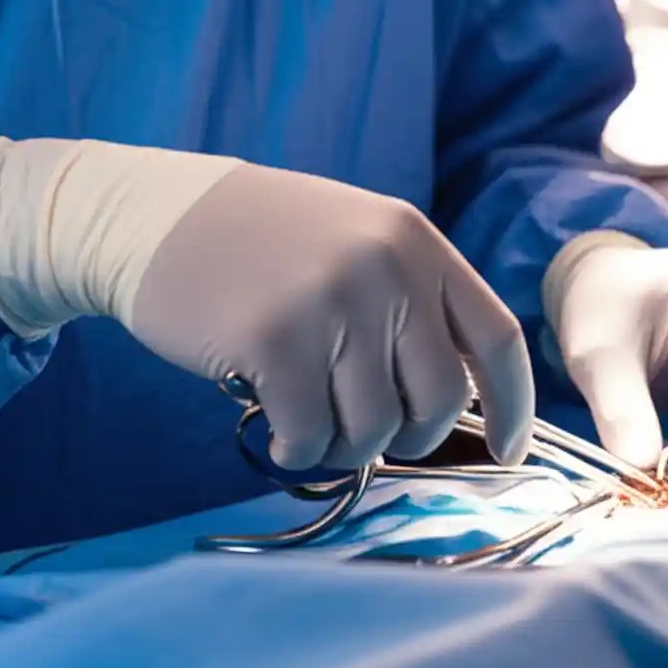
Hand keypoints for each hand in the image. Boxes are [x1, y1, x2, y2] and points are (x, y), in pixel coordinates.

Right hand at [0, 139, 532, 469]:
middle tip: (375, 439)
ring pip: (374, 429)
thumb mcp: (358, 240)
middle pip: (442, 400)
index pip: (497, 338)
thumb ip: (412, 302)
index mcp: (417, 243)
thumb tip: (462, 405)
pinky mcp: (273, 341)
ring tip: (311, 425)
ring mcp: (331, 303)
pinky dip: (298, 452)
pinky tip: (277, 434)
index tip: (509, 452)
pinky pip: (310, 436)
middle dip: (414, 440)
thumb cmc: (262, 243)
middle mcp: (386, 268)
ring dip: (346, 449)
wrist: (151, 216)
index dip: (515, 406)